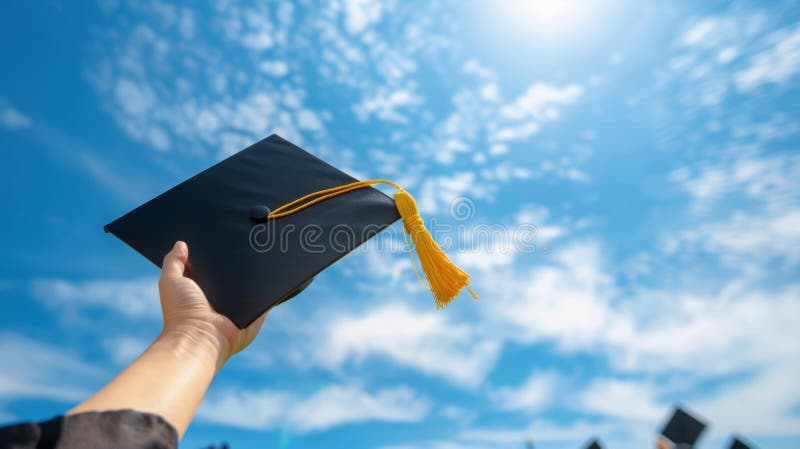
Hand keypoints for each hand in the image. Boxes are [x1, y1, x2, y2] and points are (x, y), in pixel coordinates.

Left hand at [158, 241, 266, 368]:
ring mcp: (241, 308)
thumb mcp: (170, 281)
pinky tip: (277, 268)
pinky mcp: (256, 315)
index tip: (225, 234)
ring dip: (259, 273)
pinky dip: (273, 287)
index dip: (217, 253)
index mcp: (203, 291)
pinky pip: (268, 299)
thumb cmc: (181, 312)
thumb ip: (173, 262)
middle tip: (250, 236)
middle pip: (235, 275)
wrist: (200, 336)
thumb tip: (181, 244)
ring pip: (254, 286)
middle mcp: (222, 300)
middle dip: (241, 260)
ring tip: (266, 246)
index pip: (213, 268)